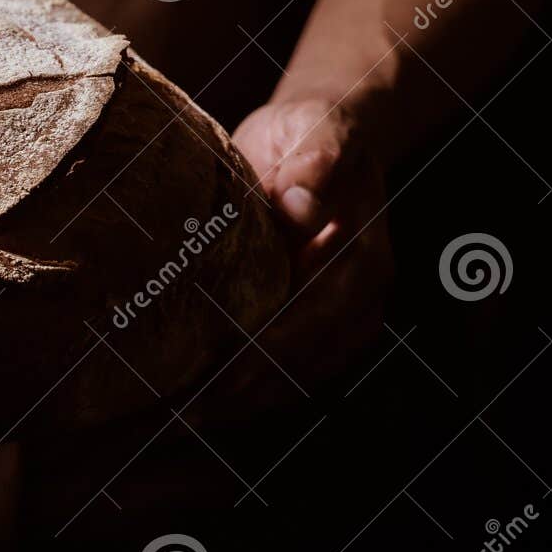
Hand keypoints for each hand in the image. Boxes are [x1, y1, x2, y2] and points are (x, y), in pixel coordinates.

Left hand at [205, 97, 394, 406]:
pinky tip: (205, 406)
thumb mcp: (317, 130)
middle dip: (247, 392)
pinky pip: (290, 373)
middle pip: (305, 361)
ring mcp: (345, 319)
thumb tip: (301, 206)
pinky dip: (250, 394)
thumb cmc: (313, 132)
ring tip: (186, 420)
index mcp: (365, 256)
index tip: (222, 374)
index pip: (315, 317)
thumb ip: (316, 163)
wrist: (320, 138)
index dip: (269, 350)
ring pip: (298, 378)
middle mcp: (362, 298)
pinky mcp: (320, 327)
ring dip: (245, 404)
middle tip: (187, 414)